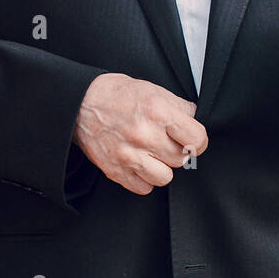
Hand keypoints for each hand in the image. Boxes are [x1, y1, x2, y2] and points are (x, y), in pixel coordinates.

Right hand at [73, 73, 207, 195]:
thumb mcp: (152, 89)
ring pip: (165, 177)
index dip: (198, 141)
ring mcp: (128, 155)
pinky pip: (144, 188)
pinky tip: (139, 162)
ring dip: (162, 167)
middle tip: (166, 142)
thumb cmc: (116, 95)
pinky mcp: (115, 170)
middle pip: (181, 159)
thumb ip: (177, 106)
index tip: (193, 140)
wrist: (80, 104)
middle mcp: (144, 135)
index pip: (196, 139)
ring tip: (153, 154)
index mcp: (157, 112)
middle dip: (178, 151)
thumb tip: (194, 118)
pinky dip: (144, 178)